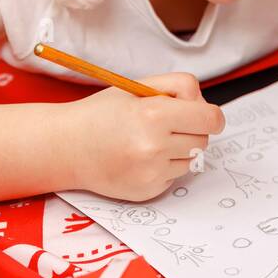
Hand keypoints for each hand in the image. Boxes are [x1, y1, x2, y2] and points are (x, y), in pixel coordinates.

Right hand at [66, 72, 225, 201]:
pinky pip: (174, 176)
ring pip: (191, 160)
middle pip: (203, 140)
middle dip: (192, 130)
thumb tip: (206, 106)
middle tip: (167, 125)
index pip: (211, 119)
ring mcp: (151, 172)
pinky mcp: (148, 191)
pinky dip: (164, 167)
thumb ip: (179, 87)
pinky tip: (140, 158)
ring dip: (179, 150)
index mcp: (154, 115)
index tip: (204, 116)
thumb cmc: (102, 114)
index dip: (211, 116)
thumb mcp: (138, 87)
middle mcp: (154, 146)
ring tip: (149, 141)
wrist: (67, 147)